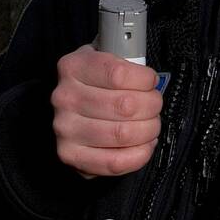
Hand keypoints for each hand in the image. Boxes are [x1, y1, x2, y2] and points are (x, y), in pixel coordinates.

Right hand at [51, 44, 163, 178]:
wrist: (73, 108)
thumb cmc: (99, 82)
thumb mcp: (108, 57)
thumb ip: (127, 57)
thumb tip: (151, 74)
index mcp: (73, 67)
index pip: (119, 74)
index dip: (145, 80)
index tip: (151, 82)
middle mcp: (64, 97)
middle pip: (126, 106)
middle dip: (153, 106)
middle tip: (154, 106)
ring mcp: (64, 128)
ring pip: (124, 134)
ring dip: (149, 130)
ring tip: (150, 125)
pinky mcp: (70, 156)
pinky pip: (114, 162)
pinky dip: (140, 155)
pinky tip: (144, 145)